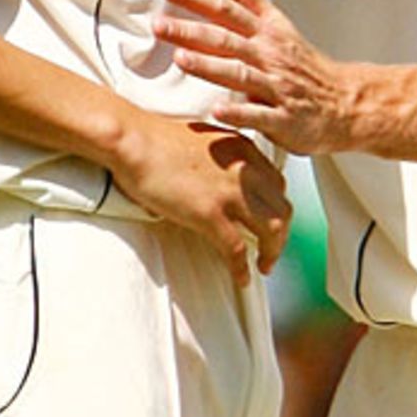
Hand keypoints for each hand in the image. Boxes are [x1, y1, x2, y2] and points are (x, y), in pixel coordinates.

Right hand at [115, 111, 291, 284]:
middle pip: (282, 209)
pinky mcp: (209, 213)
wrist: (134, 140)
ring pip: (271, 231)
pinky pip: (237, 250)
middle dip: (281, 235)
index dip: (276, 208)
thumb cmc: (156, 138)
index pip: (277, 184)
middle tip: (270, 251)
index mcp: (244, 150)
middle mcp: (245, 170)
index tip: (268, 222)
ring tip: (263, 267)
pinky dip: (242, 268)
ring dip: (271, 253)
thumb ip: (220, 157)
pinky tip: (241, 279)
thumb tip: (216, 177)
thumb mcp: (204, 139)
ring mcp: (229, 192)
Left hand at [155, 0, 355, 156]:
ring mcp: (276, 88)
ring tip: (180, 59)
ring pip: (241, 74)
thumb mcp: (276, 23)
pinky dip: (240, 112)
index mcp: (265, 33)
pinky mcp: (283, 119)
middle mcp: (269, 57)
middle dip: (192, 31)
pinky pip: (260, 116)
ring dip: (210, 66)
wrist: (344, 101)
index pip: (228, 8)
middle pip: (227, 39)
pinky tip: (217, 110)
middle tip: (160, 25)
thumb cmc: (303, 64)